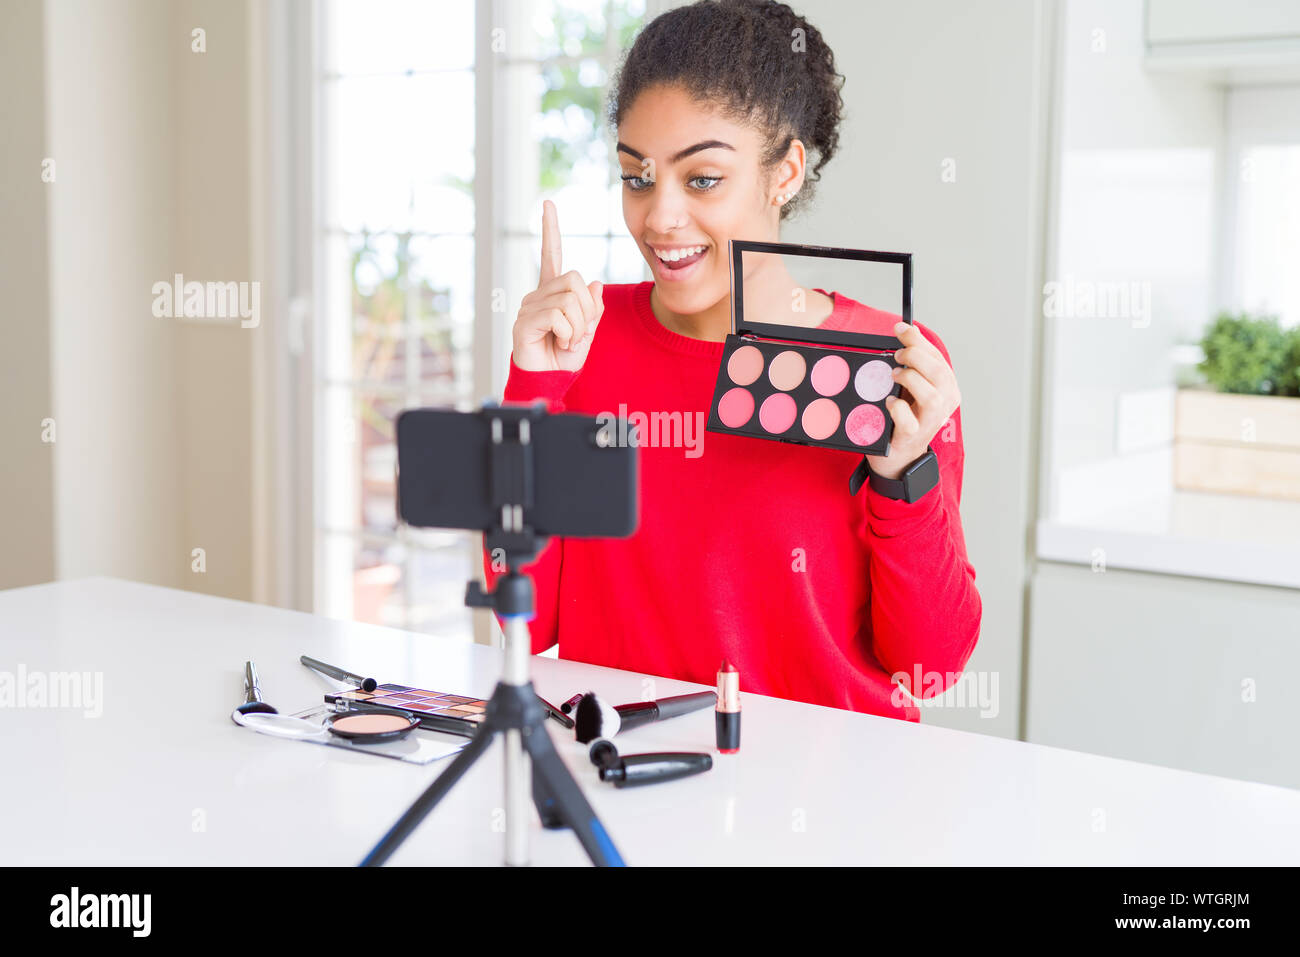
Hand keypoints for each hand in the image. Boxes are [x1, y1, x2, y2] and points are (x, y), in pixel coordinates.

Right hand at [511, 200, 604, 371]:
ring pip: (569, 300)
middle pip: (574, 280)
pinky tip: (559, 343)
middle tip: (578, 333)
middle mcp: (538, 294)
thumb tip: (595, 283)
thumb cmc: (564, 356)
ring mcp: (528, 307)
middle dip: (586, 309)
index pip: (550, 254)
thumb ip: (593, 309)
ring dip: (578, 326)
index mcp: (552, 292)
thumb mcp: (587, 331)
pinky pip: (558, 315)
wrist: (548, 380)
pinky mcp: (524, 322)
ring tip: (567, 341)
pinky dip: (568, 333)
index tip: (547, 204)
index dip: (550, 230)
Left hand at [865, 322, 960, 479]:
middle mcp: (945, 404)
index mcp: (947, 387)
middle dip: (916, 356)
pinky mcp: (912, 436)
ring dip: (910, 379)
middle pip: (939, 373)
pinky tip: (888, 401)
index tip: (900, 328)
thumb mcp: (912, 384)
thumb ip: (913, 360)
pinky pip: (908, 420)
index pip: (937, 358)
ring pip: (931, 395)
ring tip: (894, 375)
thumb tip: (907, 329)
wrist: (900, 453)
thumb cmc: (907, 414)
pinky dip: (897, 407)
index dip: (918, 340)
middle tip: (897, 355)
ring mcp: (931, 422)